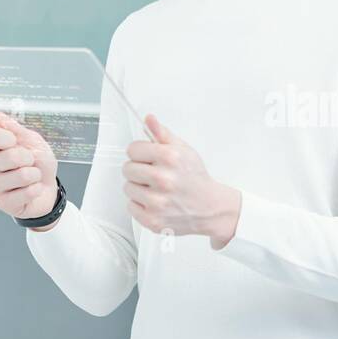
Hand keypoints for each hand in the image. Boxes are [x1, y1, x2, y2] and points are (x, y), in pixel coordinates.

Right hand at [0, 112, 58, 218]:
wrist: (48, 189)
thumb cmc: (38, 164)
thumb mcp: (33, 142)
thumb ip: (16, 129)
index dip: (6, 136)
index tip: (15, 140)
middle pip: (5, 156)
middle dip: (27, 158)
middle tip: (31, 162)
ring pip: (19, 176)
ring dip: (34, 175)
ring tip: (33, 176)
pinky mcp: (3, 203)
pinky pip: (25, 193)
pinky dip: (36, 189)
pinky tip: (33, 189)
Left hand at [122, 115, 240, 248]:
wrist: (210, 208)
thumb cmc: (195, 179)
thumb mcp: (184, 150)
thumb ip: (163, 134)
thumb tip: (149, 119)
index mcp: (169, 158)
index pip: (132, 149)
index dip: (141, 153)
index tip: (148, 158)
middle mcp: (163, 179)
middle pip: (127, 168)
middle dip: (139, 170)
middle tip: (153, 175)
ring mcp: (157, 202)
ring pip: (128, 188)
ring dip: (139, 188)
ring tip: (156, 189)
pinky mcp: (153, 219)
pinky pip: (131, 206)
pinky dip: (140, 205)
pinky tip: (155, 201)